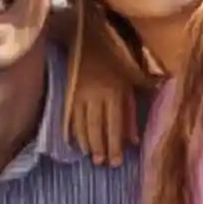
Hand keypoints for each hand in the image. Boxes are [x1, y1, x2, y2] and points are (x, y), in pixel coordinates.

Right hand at [67, 40, 138, 166]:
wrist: (89, 40)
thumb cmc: (115, 63)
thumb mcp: (129, 85)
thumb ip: (131, 113)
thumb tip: (134, 141)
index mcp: (115, 91)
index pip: (115, 124)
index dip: (115, 144)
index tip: (116, 162)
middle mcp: (97, 95)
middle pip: (97, 126)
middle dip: (99, 147)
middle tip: (101, 163)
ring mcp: (80, 94)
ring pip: (82, 123)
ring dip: (86, 142)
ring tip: (89, 156)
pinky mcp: (68, 93)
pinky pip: (69, 117)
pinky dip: (72, 131)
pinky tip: (75, 143)